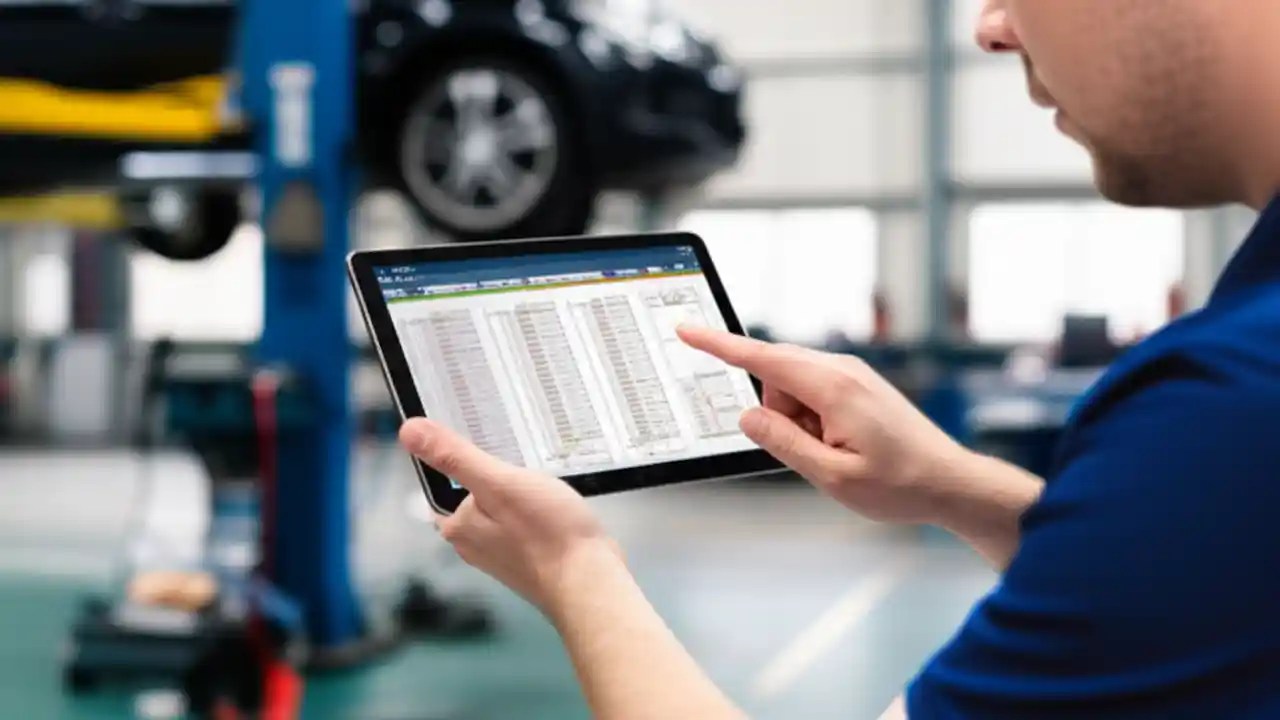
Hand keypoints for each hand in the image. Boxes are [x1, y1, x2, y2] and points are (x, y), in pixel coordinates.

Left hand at [399, 418, 623, 614]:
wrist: (590, 581)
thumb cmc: (550, 535)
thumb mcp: (500, 482)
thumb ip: (455, 457)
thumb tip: (410, 432)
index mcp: (457, 525)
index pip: (442, 479)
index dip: (461, 456)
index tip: (484, 441)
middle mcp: (473, 543)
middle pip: (474, 491)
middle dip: (495, 473)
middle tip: (522, 462)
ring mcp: (500, 553)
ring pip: (500, 506)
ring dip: (517, 490)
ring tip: (540, 483)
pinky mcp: (526, 557)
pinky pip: (520, 521)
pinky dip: (533, 508)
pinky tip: (551, 504)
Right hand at [678, 325, 971, 524]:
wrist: (949, 482)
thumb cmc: (898, 484)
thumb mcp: (830, 476)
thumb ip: (782, 443)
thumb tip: (748, 417)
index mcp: (832, 387)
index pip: (761, 358)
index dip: (719, 346)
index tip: (688, 331)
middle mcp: (842, 370)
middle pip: (775, 375)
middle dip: (775, 413)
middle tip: (812, 451)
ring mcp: (852, 374)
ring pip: (793, 388)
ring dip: (797, 421)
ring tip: (835, 454)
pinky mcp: (858, 384)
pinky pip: (813, 393)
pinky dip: (813, 419)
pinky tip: (842, 446)